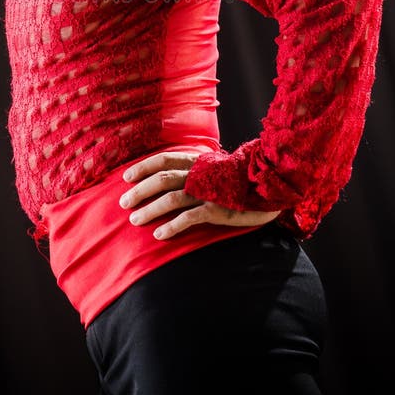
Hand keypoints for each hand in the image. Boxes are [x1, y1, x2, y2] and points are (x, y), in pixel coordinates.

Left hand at [119, 151, 280, 239]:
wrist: (271, 183)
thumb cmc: (241, 177)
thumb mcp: (216, 167)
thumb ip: (196, 168)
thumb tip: (173, 175)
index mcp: (198, 161)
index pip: (164, 159)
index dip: (143, 167)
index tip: (126, 177)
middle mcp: (199, 174)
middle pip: (162, 179)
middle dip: (140, 191)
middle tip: (123, 203)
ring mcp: (208, 191)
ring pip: (171, 198)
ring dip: (150, 209)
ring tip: (135, 220)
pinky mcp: (218, 209)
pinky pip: (190, 217)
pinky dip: (172, 226)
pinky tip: (159, 235)